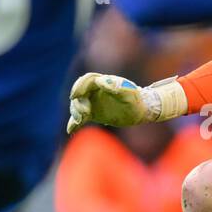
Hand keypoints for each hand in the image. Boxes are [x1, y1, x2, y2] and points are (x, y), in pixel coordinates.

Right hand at [66, 73, 187, 133]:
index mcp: (104, 83)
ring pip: (78, 105)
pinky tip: (70, 130)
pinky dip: (74, 123)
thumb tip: (101, 81)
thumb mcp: (130, 95)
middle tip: (84, 113)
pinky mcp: (93, 114)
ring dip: (76, 113)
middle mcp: (95, 91)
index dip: (79, 86)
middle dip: (78, 103)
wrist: (140, 112)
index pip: (87, 80)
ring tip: (81, 120)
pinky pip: (80, 118)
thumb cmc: (137, 101)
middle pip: (79, 94)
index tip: (75, 95)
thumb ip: (117, 87)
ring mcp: (93, 102)